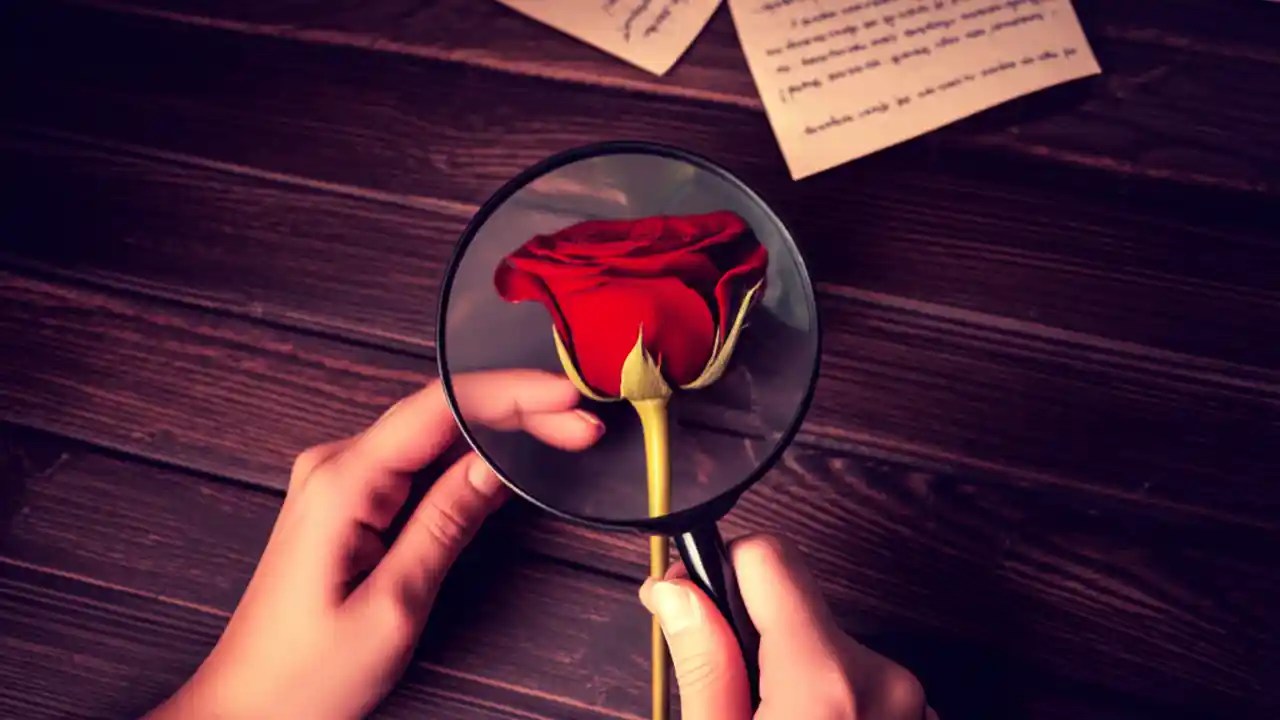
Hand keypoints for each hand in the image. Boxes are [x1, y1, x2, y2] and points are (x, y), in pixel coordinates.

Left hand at [147, 370, 602, 719]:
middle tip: (583, 428)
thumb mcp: (394, 606)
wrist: (245, 708)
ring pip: (434, 434)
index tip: (567, 398)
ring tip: (562, 434)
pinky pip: (417, 463)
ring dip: (499, 430)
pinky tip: (510, 456)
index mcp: (342, 483)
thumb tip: (497, 464)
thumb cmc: (306, 674)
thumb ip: (446, 524)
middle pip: (441, 413)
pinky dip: (469, 456)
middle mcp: (335, 466)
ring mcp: (339, 481)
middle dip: (517, 411)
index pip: (439, 408)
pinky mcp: (349, 502)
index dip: (511, 395)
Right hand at [640, 534, 934, 719]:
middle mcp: (886, 683)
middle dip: (754, 641)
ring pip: (829, 653)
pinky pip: (863, 690)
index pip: (769, 557)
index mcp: (826, 682)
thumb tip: (678, 591)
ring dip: (796, 681)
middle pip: (797, 611)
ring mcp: (917, 707)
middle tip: (726, 702)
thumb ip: (704, 668)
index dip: (718, 569)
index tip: (691, 598)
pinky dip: (832, 709)